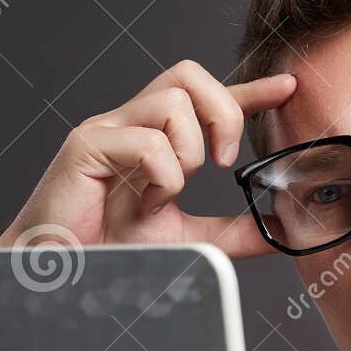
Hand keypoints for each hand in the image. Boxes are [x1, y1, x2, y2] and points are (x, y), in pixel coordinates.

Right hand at [0, 59, 297, 257]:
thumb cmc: (110, 252)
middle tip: (225, 163)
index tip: (288, 89)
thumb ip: (232, 232)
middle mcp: (130, 124)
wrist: (63, 275)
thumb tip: (281, 232)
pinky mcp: (87, 146)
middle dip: (223, 112)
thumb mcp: (187, 239)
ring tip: (166, 193)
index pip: (206, 98)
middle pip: (189, 75)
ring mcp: (108, 130)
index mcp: (154, 139)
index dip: (250, 89)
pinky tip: (145, 203)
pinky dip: (163, 177)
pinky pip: (148, 142)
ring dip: (188, 154)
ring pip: (173, 103)